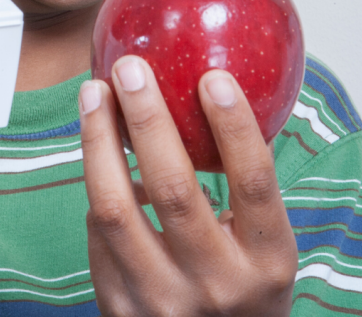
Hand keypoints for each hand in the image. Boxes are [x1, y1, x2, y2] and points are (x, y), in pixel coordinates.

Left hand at [79, 56, 296, 315]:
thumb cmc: (242, 286)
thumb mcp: (264, 245)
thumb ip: (246, 185)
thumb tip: (219, 91)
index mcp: (267, 260)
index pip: (255, 183)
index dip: (234, 126)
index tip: (212, 76)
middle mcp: (218, 284)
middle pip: (173, 187)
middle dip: (146, 117)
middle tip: (129, 68)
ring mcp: (164, 301)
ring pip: (116, 208)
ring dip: (98, 141)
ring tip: (94, 94)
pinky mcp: (121, 309)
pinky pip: (97, 234)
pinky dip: (97, 186)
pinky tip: (98, 154)